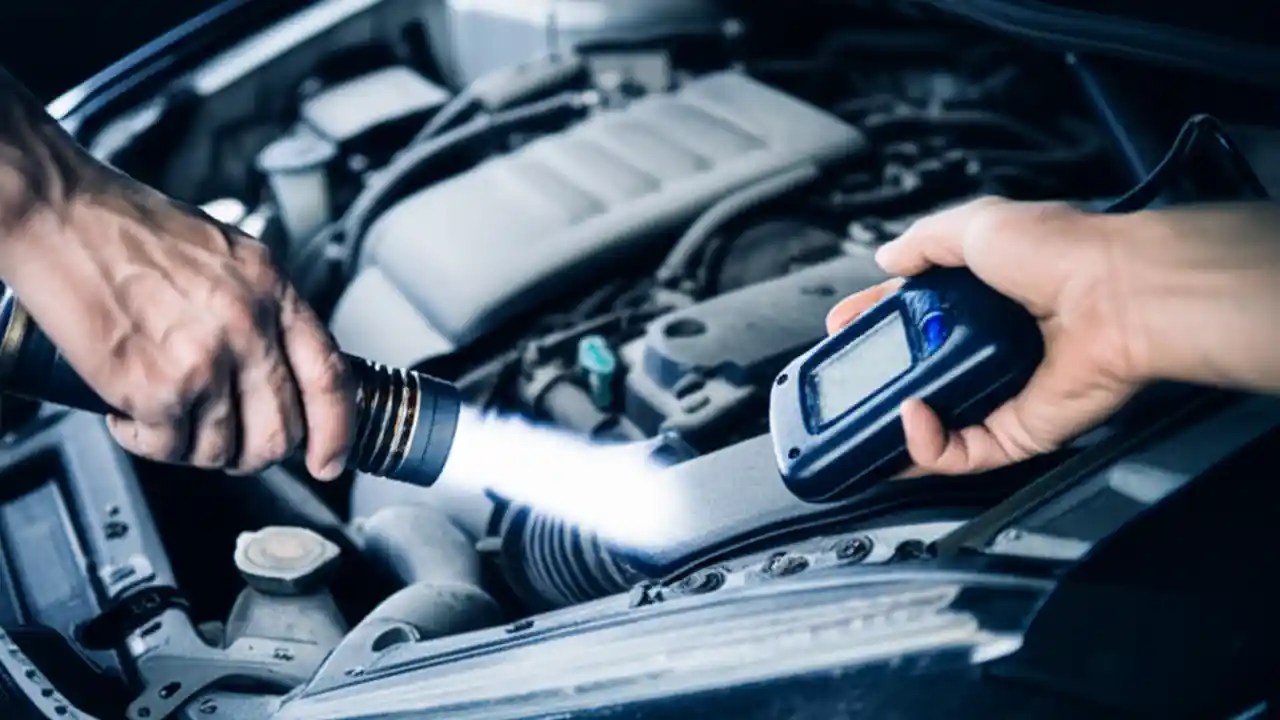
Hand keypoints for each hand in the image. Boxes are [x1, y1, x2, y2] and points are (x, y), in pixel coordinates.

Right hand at [0, 178, 354, 477]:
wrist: (60, 212)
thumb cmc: (132, 228)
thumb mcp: (229, 256)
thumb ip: (264, 307)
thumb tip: (283, 367)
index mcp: (273, 289)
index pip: (330, 377)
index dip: (337, 432)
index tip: (330, 462)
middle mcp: (248, 326)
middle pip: (280, 431)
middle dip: (253, 452)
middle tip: (226, 442)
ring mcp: (204, 360)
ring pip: (223, 450)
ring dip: (194, 449)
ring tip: (167, 418)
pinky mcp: (154, 387)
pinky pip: (168, 448)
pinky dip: (146, 442)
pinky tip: (131, 414)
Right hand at [826, 197, 1144, 474]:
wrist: (1117, 295)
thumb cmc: (1066, 252)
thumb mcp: (976, 226)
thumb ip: (924, 241)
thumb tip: (888, 256)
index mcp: (982, 298)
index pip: (912, 318)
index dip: (875, 323)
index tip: (843, 327)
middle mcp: (992, 347)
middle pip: (919, 377)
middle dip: (877, 383)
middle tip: (845, 380)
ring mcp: (1004, 392)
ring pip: (935, 428)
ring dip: (896, 426)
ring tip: (869, 414)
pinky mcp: (1019, 432)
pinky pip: (962, 454)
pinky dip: (927, 446)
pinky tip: (912, 419)